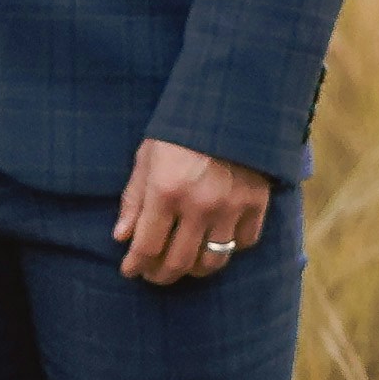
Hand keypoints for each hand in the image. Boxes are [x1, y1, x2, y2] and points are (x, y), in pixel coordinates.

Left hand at [112, 139, 270, 286]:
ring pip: (212, 261)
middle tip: (153, 275)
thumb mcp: (147, 156)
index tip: (130, 270)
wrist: (231, 104)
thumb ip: (134, 199)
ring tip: (183, 265)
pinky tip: (216, 242)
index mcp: (166, 190)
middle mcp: (199, 205)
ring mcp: (231, 207)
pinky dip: (229, 249)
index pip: (146, 246)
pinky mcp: (257, 203)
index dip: (135, 265)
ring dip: (193, 270)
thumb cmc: (181, 129)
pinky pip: (244, 243)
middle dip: (160, 275)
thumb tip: (121, 236)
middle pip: (178, 262)